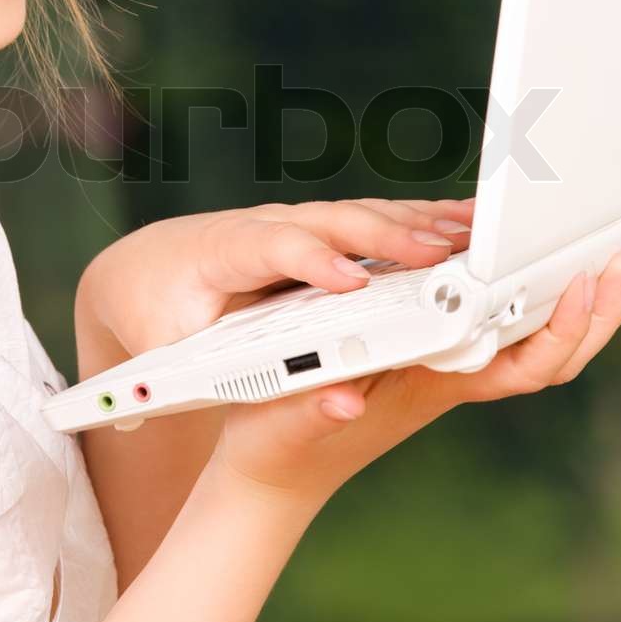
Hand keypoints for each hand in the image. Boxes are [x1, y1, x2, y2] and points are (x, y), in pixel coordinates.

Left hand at [75, 195, 478, 365]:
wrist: (145, 271)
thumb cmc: (157, 317)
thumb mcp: (172, 354)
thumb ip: (224, 380)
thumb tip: (304, 406)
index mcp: (220, 251)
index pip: (269, 248)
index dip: (309, 260)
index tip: (351, 280)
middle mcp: (262, 226)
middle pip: (329, 224)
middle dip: (384, 238)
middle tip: (442, 256)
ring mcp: (293, 222)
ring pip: (359, 216)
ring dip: (416, 223)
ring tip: (476, 234)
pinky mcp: (316, 229)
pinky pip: (371, 222)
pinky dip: (417, 223)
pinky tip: (463, 227)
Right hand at [213, 247, 620, 509]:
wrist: (274, 476)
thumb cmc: (280, 447)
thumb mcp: (286, 423)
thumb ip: (315, 407)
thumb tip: (342, 402)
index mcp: (427, 385)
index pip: (515, 364)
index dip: (558, 326)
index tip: (580, 283)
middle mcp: (448, 378)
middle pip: (545, 354)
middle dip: (594, 314)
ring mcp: (444, 371)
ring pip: (532, 345)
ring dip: (581, 311)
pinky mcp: (431, 360)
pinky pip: (503, 334)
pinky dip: (541, 307)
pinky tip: (558, 284)